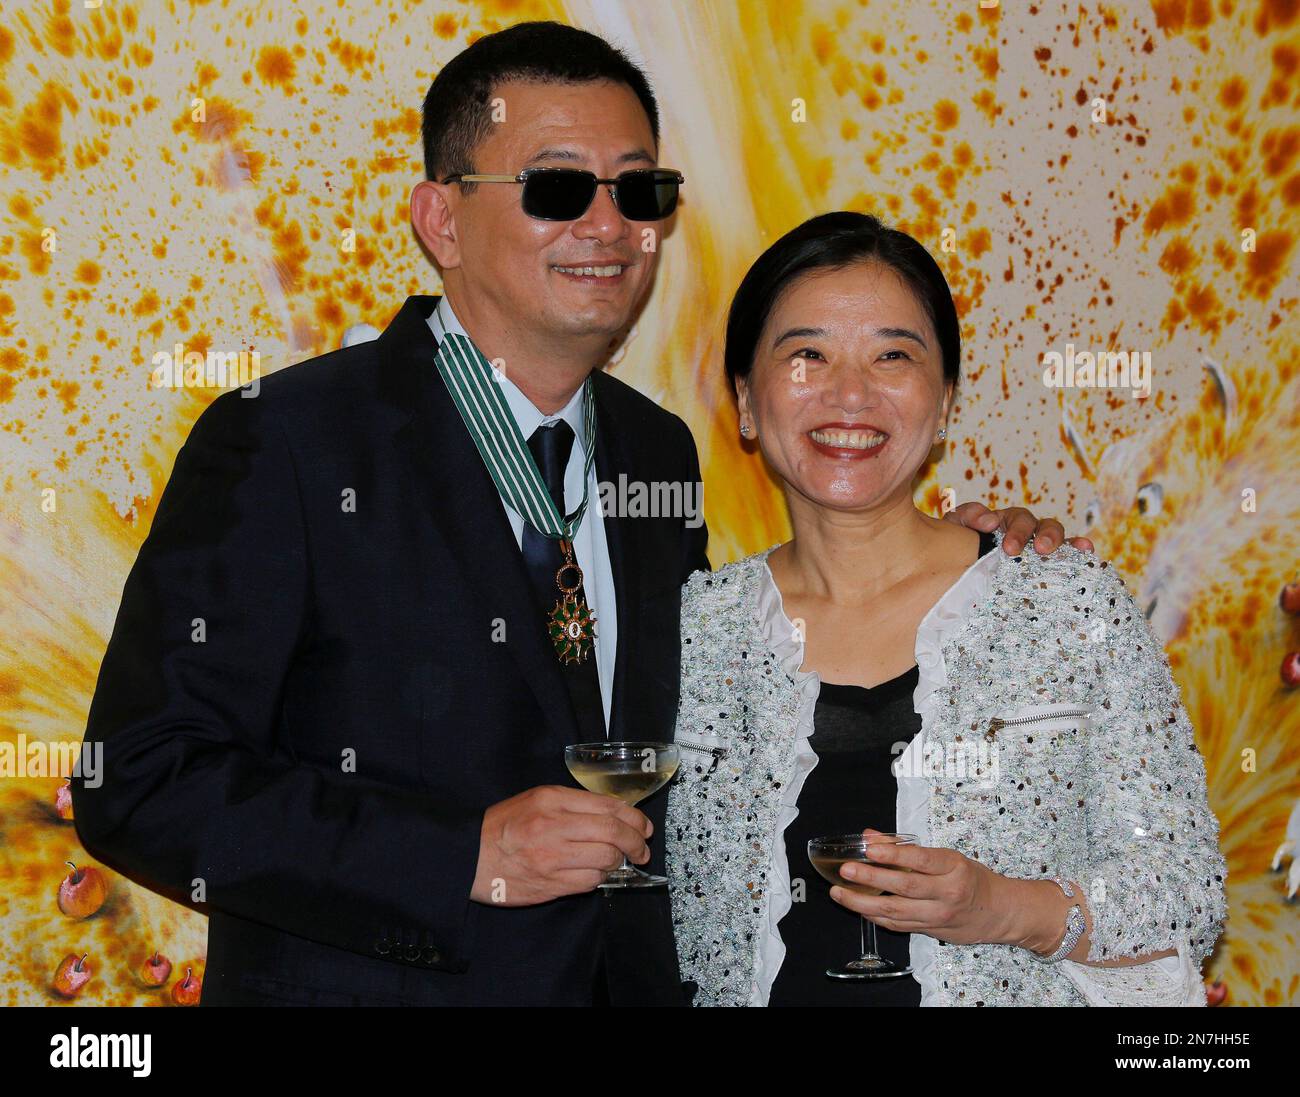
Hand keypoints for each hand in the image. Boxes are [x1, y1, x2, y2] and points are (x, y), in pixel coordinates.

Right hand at [470, 785, 651, 906]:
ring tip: (613, 861)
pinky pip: (590, 882)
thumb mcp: (537, 799)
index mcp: (552, 800)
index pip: (609, 807)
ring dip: (617, 862)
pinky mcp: (551, 884)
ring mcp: (553, 858)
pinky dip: (598, 878)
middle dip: (636, 843)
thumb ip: (574, 803)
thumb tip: (614, 814)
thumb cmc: (504, 826)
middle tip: (642, 849)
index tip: (643, 826)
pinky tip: (594, 872)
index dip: (634, 818)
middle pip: (614, 834)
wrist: (471, 856)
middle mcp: (554, 826)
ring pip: (606, 860)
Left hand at [826, 832, 1018, 946]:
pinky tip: (858, 907)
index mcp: (953, 867)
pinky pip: (898, 925)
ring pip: (896, 911)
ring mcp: (938, 915)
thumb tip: (870, 836)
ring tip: (839, 893)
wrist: (999, 913)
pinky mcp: (930, 931)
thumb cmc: (971, 879)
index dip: (893, 855)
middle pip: (904, 887)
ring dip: (863, 902)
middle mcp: (947, 893)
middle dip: (871, 878)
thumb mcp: (947, 856)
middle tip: (846, 870)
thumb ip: (907, 848)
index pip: (920, 860)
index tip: (869, 848)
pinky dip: (875, 916)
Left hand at [943, 502, 1093, 556]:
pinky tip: (1087, 550)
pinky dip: (1078, 548)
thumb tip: (990, 520)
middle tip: (1033, 552)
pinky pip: (1067, 553)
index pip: (1017, 518)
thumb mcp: (957, 527)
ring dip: (1058, 540)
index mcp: (1004, 521)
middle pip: (1040, 525)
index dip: (1016, 530)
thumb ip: (968, 516)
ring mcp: (1037, 546)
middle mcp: (1025, 531)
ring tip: (1056, 551)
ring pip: (1055, 535)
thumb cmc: (959, 543)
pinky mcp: (1048, 563)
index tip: (1009, 548)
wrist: (953, 566)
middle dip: (1039, 537)